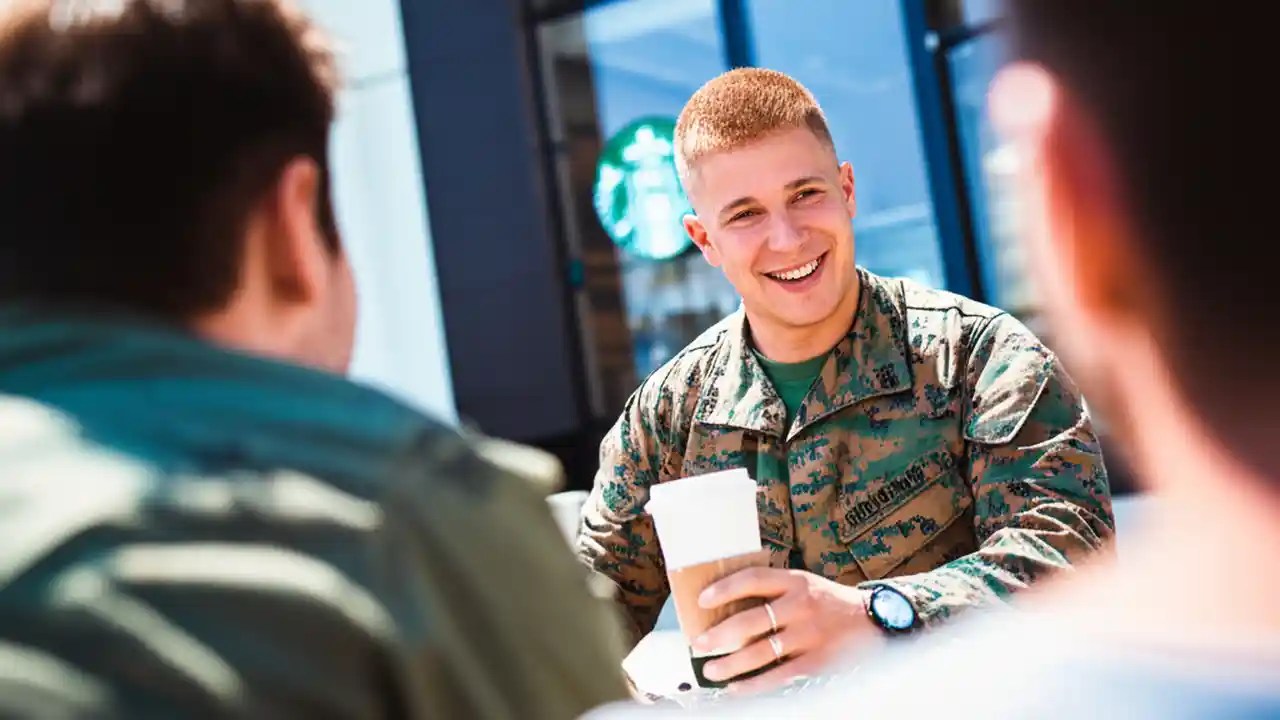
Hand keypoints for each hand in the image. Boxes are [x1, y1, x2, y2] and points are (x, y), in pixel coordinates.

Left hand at [692, 567, 881, 693]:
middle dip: (719, 634)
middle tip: (698, 644)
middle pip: (751, 620)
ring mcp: (809, 635)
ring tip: (711, 671)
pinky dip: (754, 685)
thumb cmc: (829, 602)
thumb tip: (729, 604)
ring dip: (731, 664)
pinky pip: (778, 675)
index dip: (724, 588)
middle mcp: (801, 606)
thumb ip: (775, 590)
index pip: (753, 579)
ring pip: (760, 652)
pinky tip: (736, 689)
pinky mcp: (816, 661)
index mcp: (795, 581)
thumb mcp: (805, 584)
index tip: (702, 600)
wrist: (873, 620)